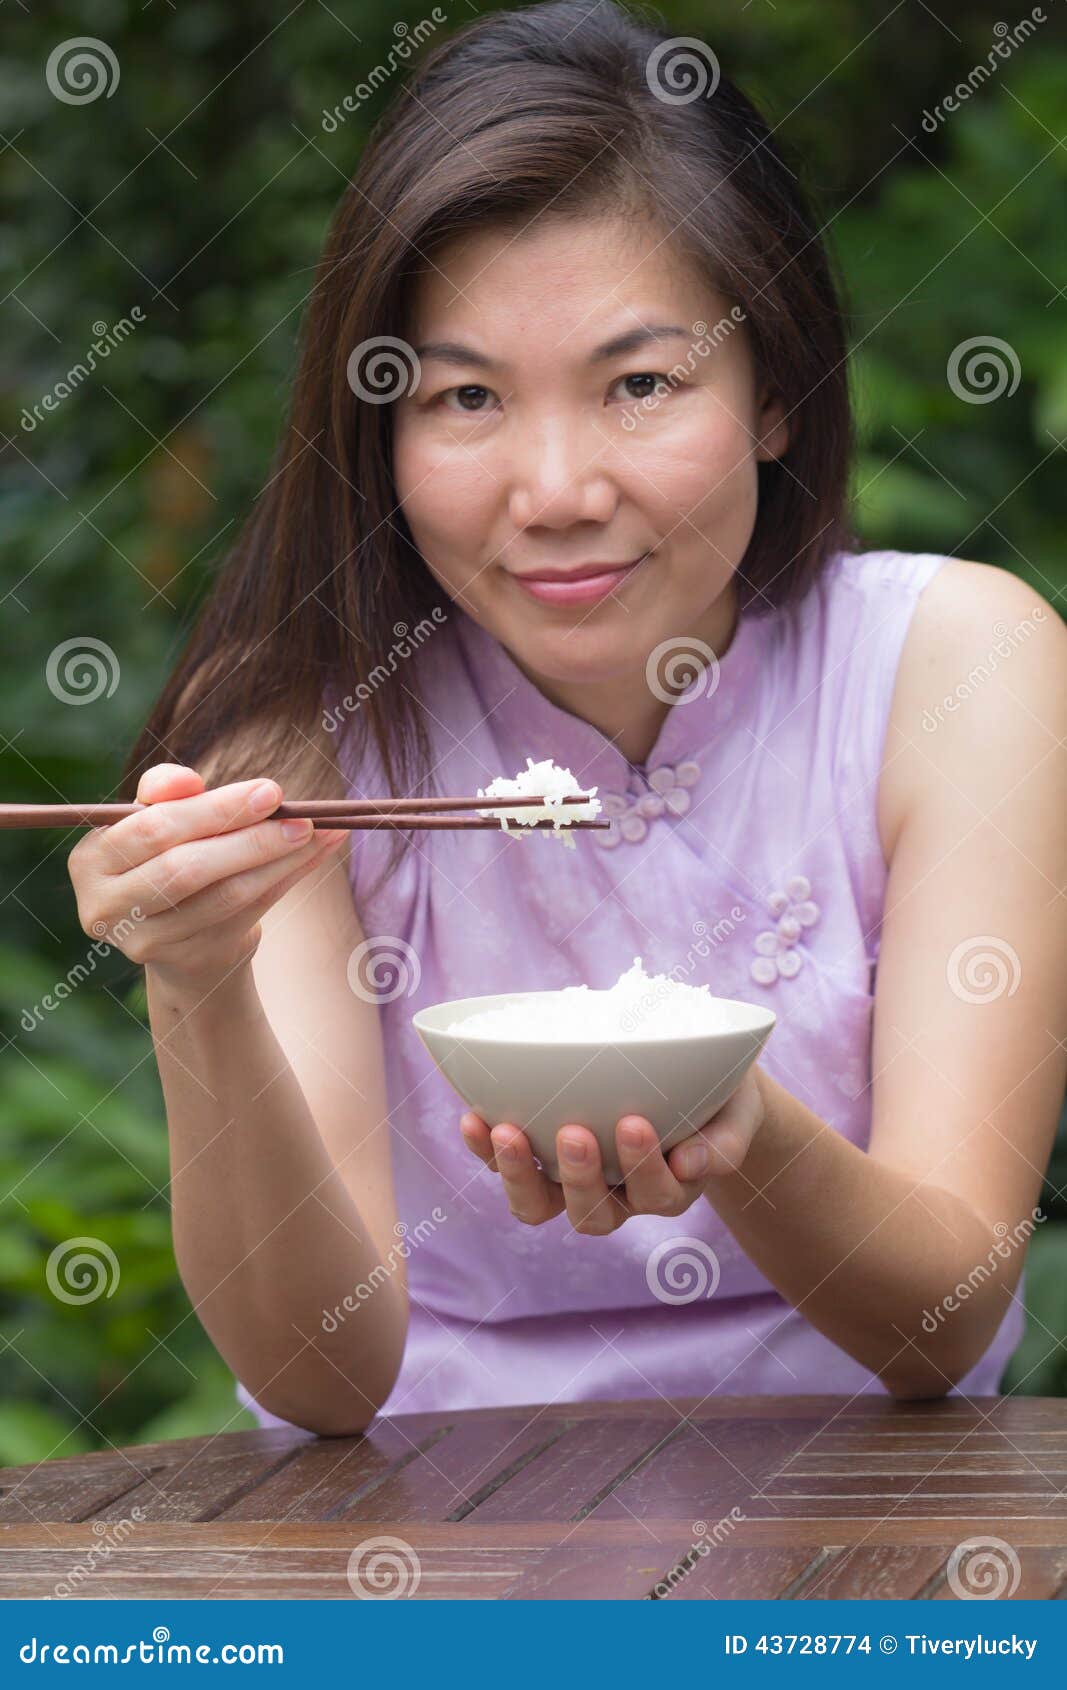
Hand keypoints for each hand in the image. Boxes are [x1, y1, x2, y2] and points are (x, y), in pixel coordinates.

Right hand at [67, 762, 346, 992]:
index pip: (153, 829)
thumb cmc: (166, 853)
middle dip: (251, 840)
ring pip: (225, 896)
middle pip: (187, 870)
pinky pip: (249, 914)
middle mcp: (108, 908)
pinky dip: (287, 880)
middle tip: (302, 818)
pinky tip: (317, 854)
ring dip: (280, 862)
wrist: (176, 929)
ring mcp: (147, 943)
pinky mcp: (190, 960)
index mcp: (91, 861)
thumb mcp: (157, 818)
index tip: (269, 791)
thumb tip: (186, 780)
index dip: (213, 810)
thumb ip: (165, 791)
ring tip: (322, 833)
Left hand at [460, 1068, 766, 1234]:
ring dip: (518, 1175)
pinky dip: (485, 1150)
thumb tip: (691, 1166)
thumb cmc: (721, 1095)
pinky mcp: (542, 1158)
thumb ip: (724, 1140)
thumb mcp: (737, 1110)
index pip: (656, 1194)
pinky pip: (509, 1167)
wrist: (698, 1082)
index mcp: (670, 1188)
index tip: (635, 1123)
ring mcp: (575, 1182)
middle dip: (579, 1177)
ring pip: (541, 1206)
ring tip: (504, 1131)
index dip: (642, 1168)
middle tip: (574, 1131)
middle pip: (592, 1215)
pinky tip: (472, 1118)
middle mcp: (619, 1197)